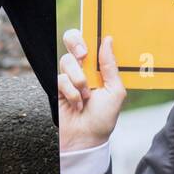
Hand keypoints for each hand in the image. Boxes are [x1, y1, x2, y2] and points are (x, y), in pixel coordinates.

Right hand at [58, 29, 125, 152]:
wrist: (86, 138)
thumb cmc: (103, 117)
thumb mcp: (115, 91)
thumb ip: (110, 66)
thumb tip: (107, 40)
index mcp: (98, 66)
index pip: (90, 41)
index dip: (88, 35)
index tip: (93, 42)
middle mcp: (82, 68)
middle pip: (71, 40)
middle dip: (75, 42)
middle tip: (83, 55)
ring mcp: (69, 76)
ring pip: (67, 61)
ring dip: (79, 79)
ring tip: (86, 95)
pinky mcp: (57, 87)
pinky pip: (61, 79)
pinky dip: (71, 93)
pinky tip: (77, 104)